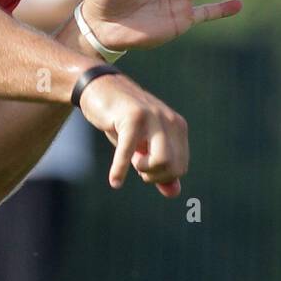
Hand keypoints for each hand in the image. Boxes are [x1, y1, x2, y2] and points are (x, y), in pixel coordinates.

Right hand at [78, 72, 188, 197]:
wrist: (99, 88)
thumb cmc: (121, 121)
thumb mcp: (142, 146)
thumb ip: (160, 168)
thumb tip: (174, 193)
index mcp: (177, 125)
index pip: (181, 166)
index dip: (162, 175)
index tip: (144, 165)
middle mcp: (169, 119)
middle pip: (174, 166)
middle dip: (154, 176)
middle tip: (138, 164)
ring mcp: (152, 116)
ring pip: (162, 160)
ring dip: (144, 170)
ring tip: (131, 161)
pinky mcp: (131, 117)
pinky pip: (129, 151)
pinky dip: (120, 170)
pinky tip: (114, 181)